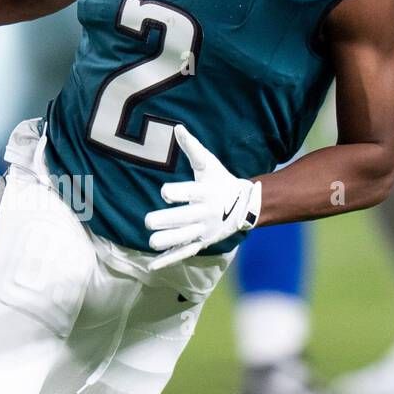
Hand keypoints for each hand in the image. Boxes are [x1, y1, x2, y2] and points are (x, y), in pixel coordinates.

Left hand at [145, 123, 260, 269]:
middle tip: (149, 221)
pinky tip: (151, 266)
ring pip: (181, 239)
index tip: (164, 192)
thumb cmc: (220, 180)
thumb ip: (192, 147)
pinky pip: (183, 253)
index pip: (186, 193)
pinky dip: (167, 260)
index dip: (172, 193)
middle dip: (164, 221)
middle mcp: (203, 213)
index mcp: (204, 192)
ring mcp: (202, 230)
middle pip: (181, 219)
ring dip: (165, 241)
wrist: (244, 205)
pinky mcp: (201, 242)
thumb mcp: (208, 163)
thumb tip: (177, 127)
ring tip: (151, 241)